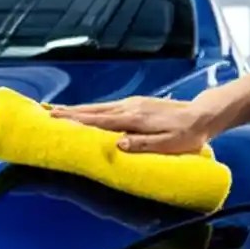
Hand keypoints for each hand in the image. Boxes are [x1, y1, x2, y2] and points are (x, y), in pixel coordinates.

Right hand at [49, 96, 214, 154]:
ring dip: (77, 109)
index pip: (99, 120)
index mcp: (135, 118)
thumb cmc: (187, 134)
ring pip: (99, 106)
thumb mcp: (169, 144)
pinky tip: (84, 112)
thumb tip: (117, 144)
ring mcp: (132, 104)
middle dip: (69, 112)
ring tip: (58, 111)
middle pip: (93, 109)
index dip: (76, 120)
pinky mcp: (136, 104)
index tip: (56, 119)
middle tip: (47, 113)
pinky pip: (107, 107)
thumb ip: (143, 145)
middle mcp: (130, 107)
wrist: (202, 115)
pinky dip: (91, 109)